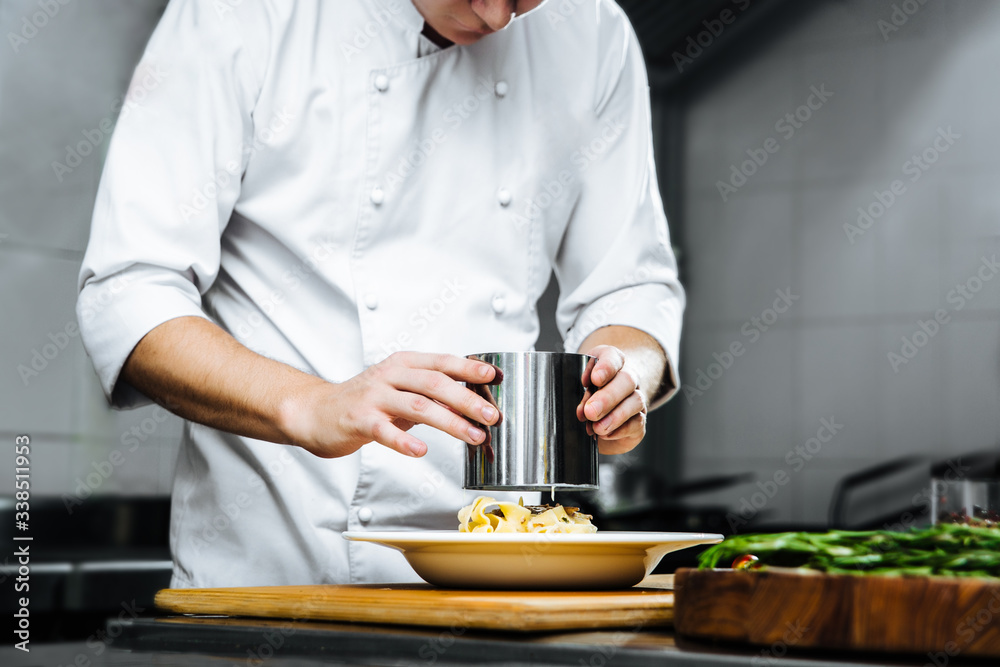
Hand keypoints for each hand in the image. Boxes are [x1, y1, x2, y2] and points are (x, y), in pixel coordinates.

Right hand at [285, 352, 500, 458]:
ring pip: (417, 406)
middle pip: (435, 384)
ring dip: (450, 422)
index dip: (469, 368)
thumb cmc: (364, 402)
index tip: (494, 376)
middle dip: (468, 399)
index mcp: (403, 364)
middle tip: (491, 415)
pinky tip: (421, 451)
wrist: (315, 411)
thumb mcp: (399, 389)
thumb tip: (472, 402)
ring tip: (473, 436)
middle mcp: (389, 375)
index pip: (442, 362)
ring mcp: (373, 397)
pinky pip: (384, 431)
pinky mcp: (358, 420)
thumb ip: (429, 394)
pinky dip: (405, 442)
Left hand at [576, 345, 647, 454]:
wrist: (602, 410)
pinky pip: (638, 422)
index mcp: (610, 362)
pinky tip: (606, 434)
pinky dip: (621, 430)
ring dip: (615, 416)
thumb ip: (576, 392)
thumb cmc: (586, 394)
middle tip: (590, 411)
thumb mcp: (577, 387)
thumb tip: (581, 409)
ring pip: (635, 401)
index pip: (613, 357)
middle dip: (608, 397)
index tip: (595, 378)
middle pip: (627, 380)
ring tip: (597, 428)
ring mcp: (636, 398)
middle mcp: (627, 377)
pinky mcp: (639, 420)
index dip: (606, 367)